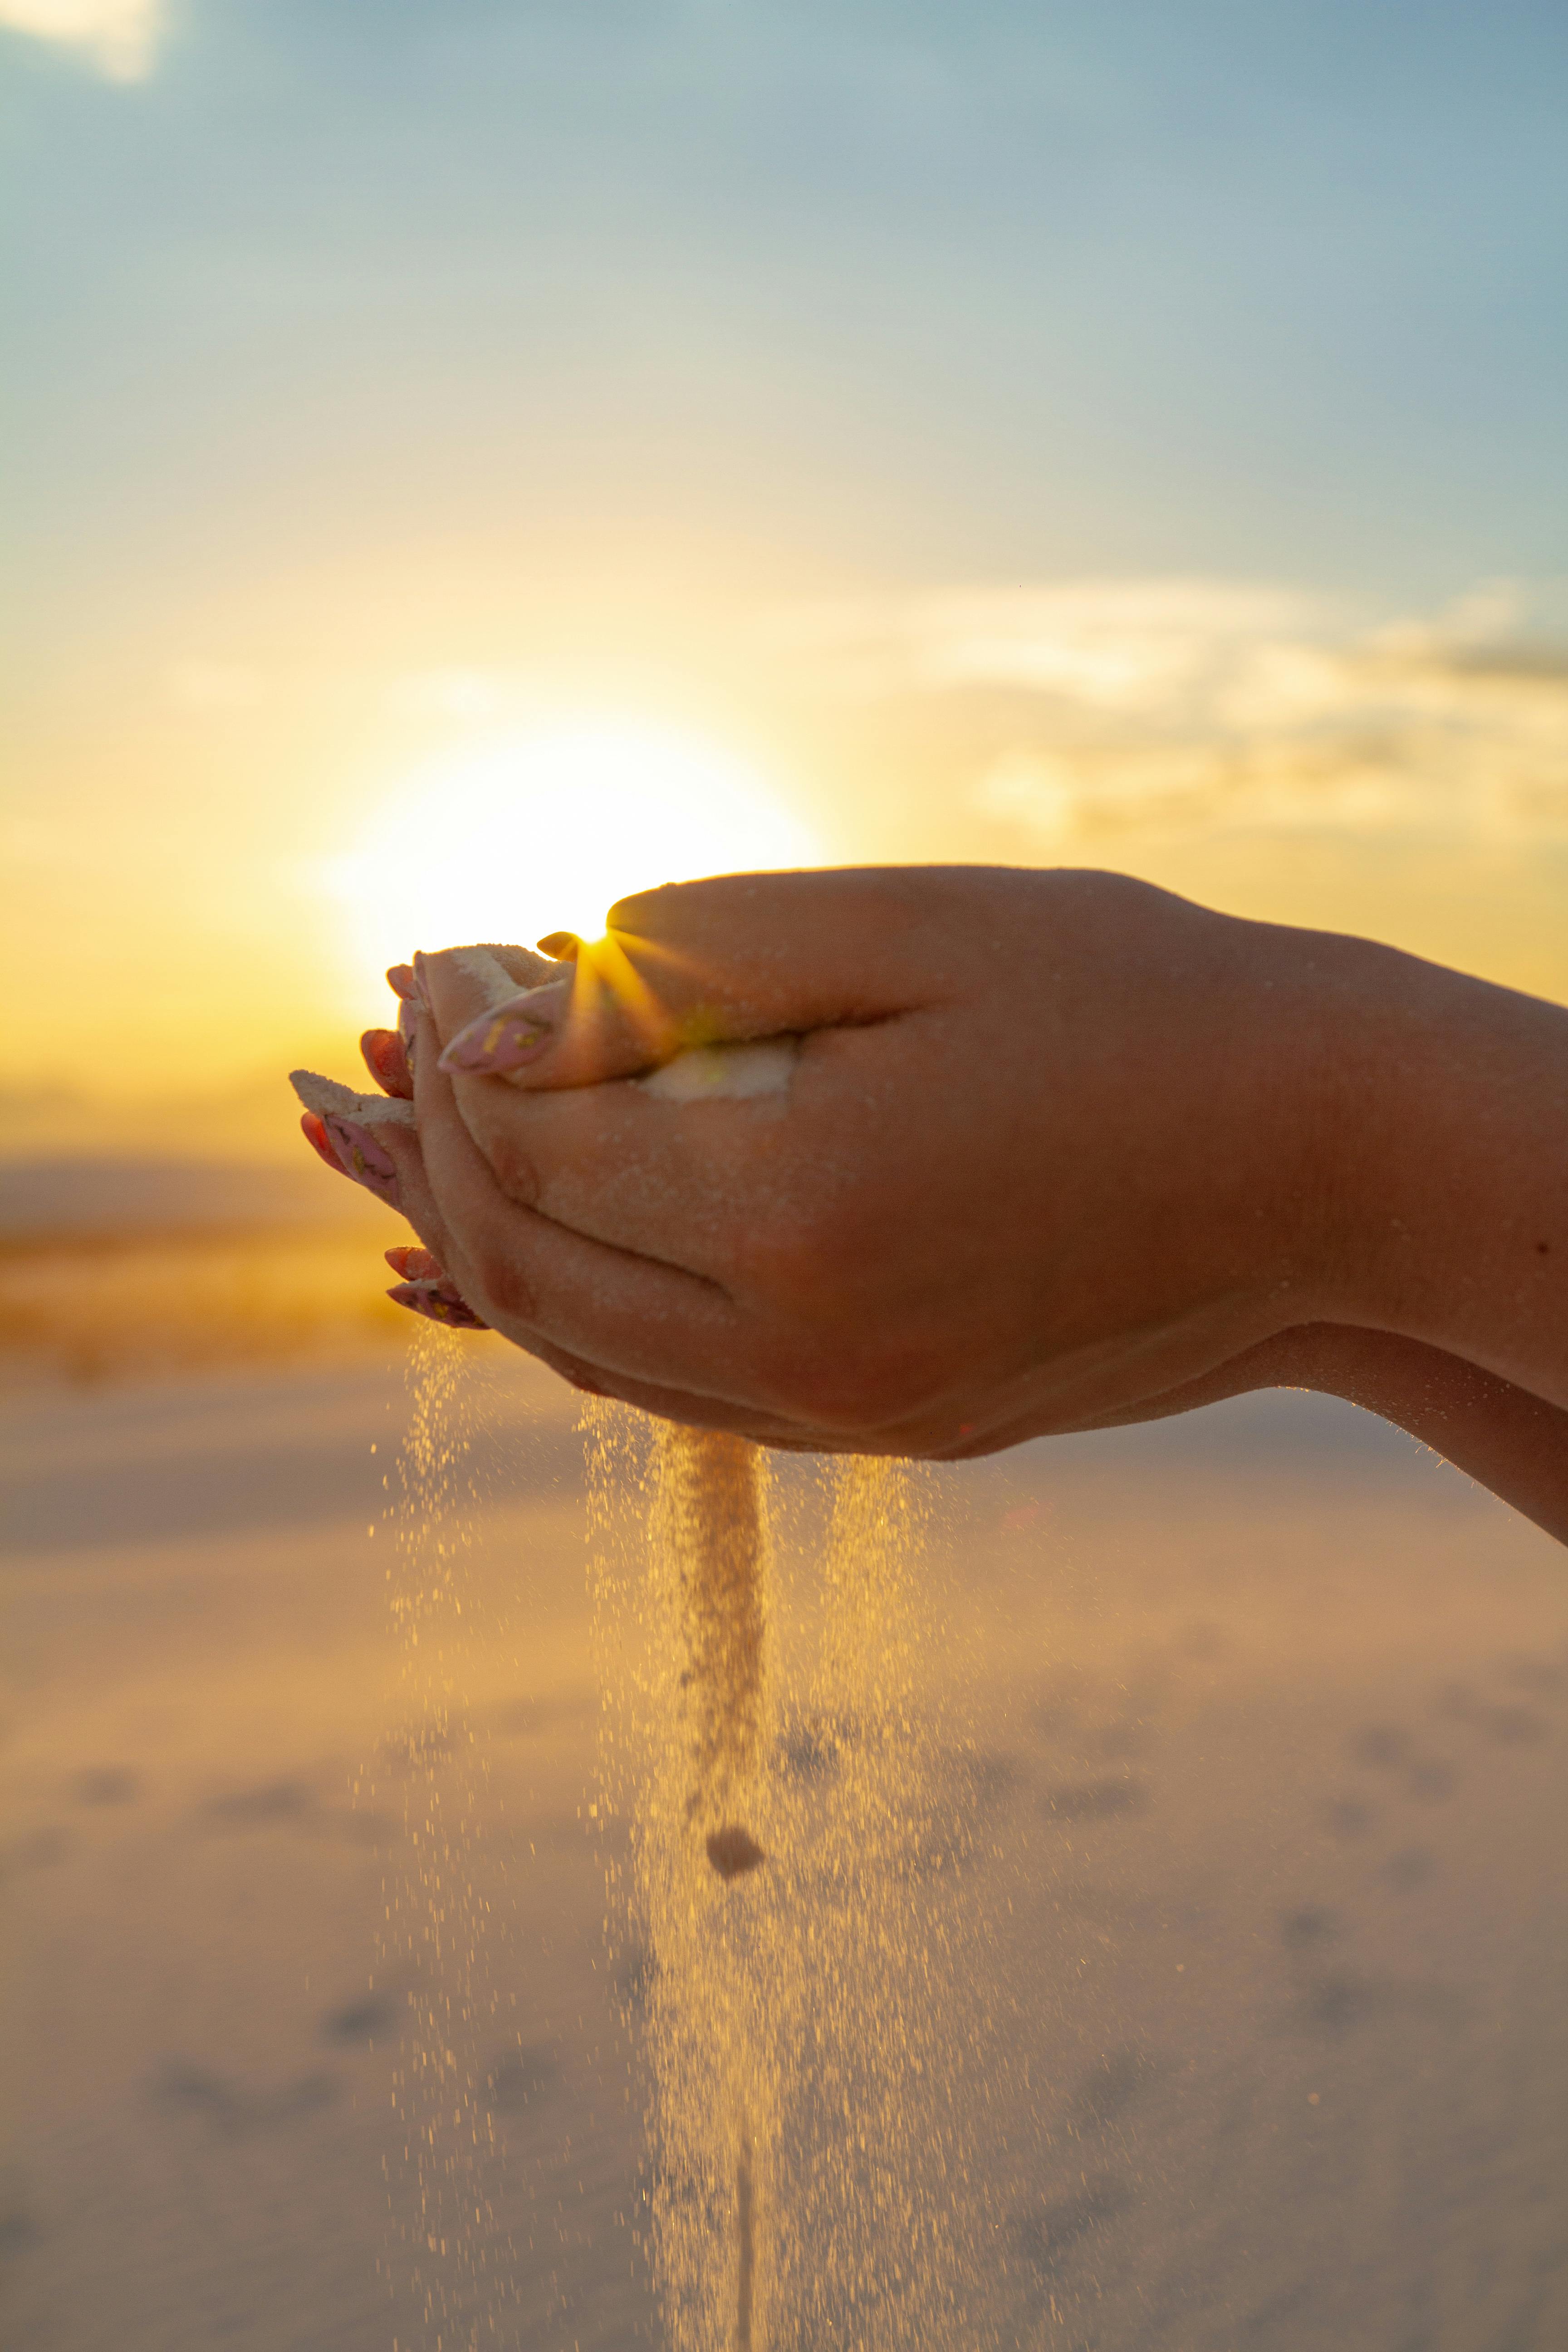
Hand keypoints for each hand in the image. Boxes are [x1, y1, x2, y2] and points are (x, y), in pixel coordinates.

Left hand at [381, 868, 1358, 1450]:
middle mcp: (808, 1347)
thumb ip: (687, 963)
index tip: (427, 958)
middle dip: (440, 1155)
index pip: (535, 1141)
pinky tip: (577, 1230)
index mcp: (801, 1207)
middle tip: (408, 1045)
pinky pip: (679, 1391)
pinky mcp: (895, 1433)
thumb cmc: (1135, 1004)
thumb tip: (492, 1023)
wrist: (1325, 1164)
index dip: (456, 1046)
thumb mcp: (910, 927)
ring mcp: (854, 1415)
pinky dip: (593, 1310)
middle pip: (528, 1268)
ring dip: (498, 1243)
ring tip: (460, 1132)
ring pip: (587, 1354)